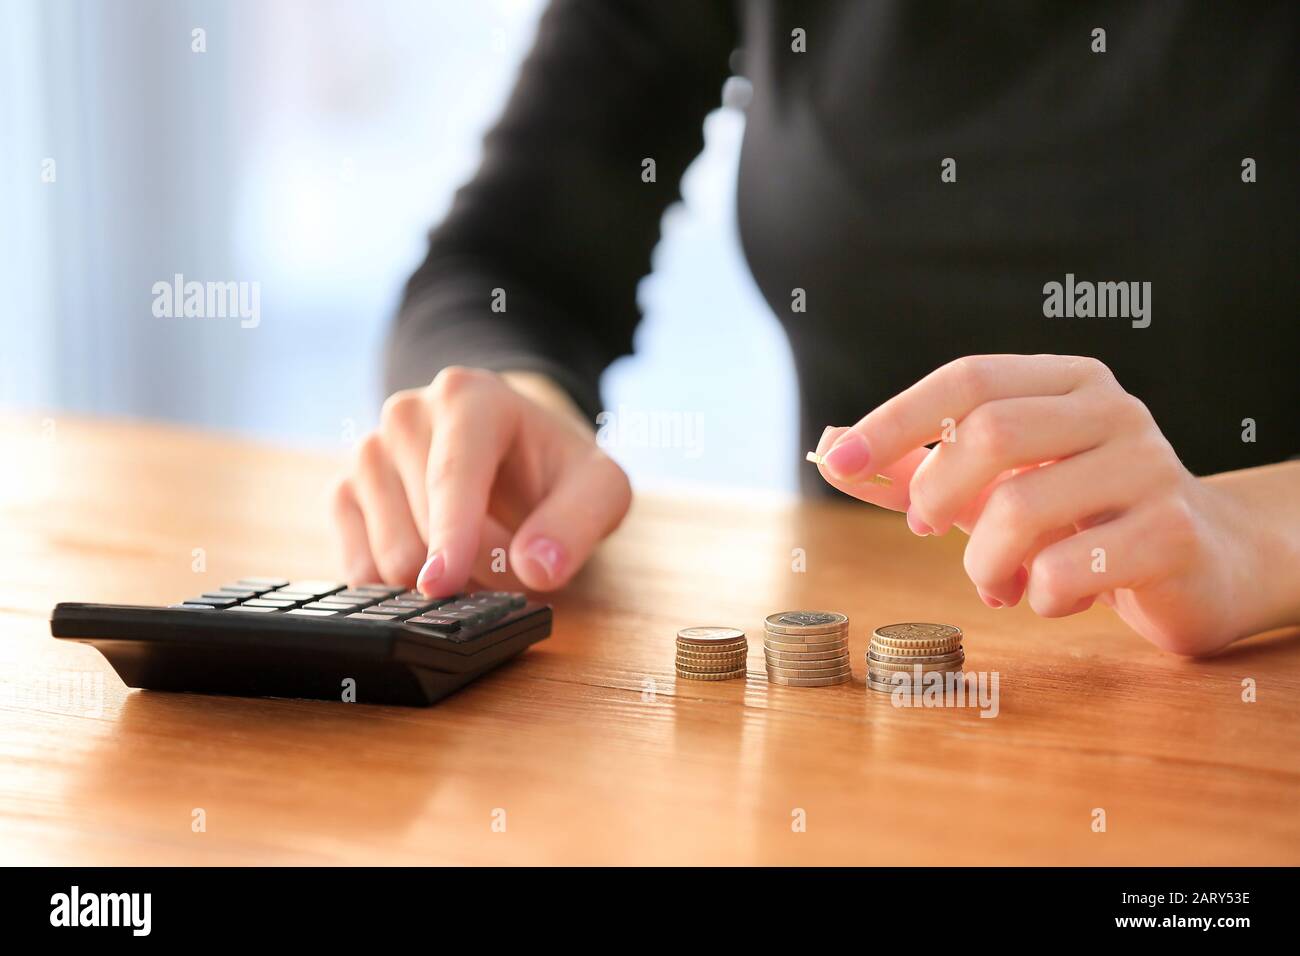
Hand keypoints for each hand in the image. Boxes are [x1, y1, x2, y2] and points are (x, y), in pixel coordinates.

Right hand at [332, 367, 631, 595]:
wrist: (518, 454)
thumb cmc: (556, 471)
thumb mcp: (599, 489)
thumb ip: (578, 524)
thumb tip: (536, 568)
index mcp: (470, 397)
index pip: (453, 473)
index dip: (451, 532)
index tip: (444, 582)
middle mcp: (407, 414)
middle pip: (423, 524)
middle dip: (474, 566)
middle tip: (510, 557)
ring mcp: (369, 452)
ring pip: (387, 552)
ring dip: (440, 580)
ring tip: (477, 553)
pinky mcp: (346, 492)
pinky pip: (355, 565)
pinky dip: (398, 588)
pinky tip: (432, 570)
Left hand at [812, 354, 1298, 655]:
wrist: (1203, 561)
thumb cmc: (1079, 515)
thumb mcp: (994, 485)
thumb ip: (916, 469)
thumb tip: (828, 452)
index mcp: (1066, 382)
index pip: (968, 378)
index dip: (896, 420)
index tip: (839, 463)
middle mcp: (1112, 411)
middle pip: (992, 433)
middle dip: (938, 492)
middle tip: (927, 530)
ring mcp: (1150, 468)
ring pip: (1023, 508)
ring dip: (985, 562)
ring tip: (994, 582)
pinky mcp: (1172, 534)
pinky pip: (1069, 569)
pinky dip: (1039, 595)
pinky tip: (1051, 597)